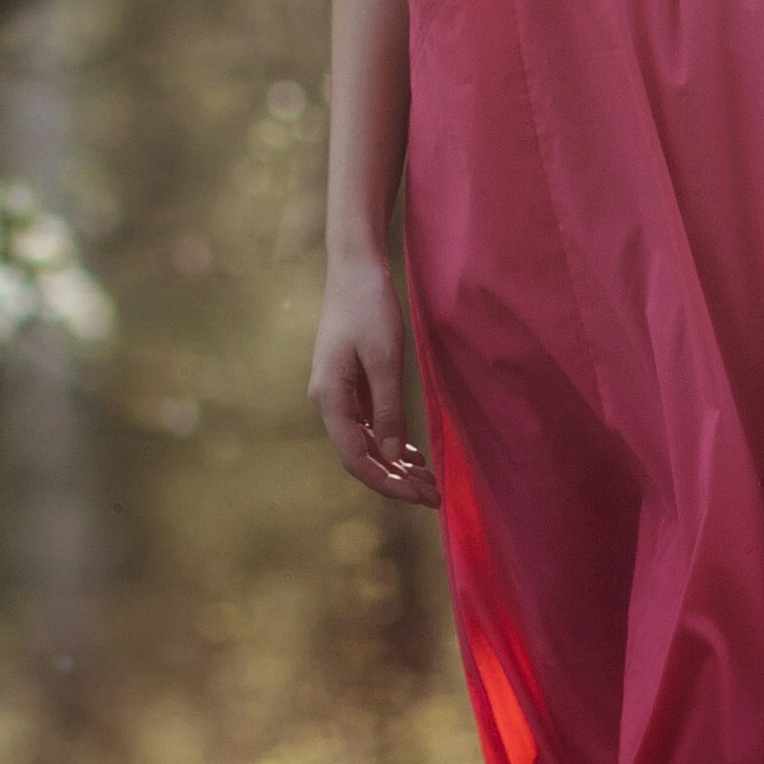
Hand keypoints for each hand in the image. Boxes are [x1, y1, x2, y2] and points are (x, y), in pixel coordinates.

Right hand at [310, 253, 436, 503]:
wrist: (355, 267)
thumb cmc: (370, 307)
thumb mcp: (385, 359)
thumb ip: (389, 408)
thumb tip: (394, 455)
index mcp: (329, 398)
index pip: (355, 459)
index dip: (388, 483)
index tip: (421, 497)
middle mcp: (328, 401)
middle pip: (360, 456)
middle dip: (395, 480)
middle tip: (434, 497)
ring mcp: (338, 393)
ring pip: (366, 443)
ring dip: (395, 464)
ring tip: (429, 481)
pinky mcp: (350, 383)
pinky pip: (370, 424)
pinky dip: (392, 442)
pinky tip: (414, 453)